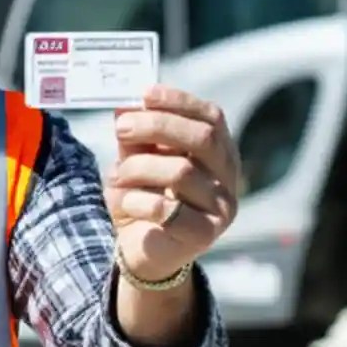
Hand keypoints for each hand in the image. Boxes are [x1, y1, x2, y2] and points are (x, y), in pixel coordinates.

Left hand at [105, 84, 240, 283]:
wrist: (144, 251)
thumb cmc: (144, 197)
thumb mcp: (137, 159)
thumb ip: (135, 135)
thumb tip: (124, 103)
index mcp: (219, 152)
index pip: (211, 117)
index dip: (180, 101)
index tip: (146, 94)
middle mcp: (229, 177)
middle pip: (202, 138)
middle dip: (157, 126)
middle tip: (121, 127)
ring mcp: (221, 207)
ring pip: (180, 172)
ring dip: (138, 169)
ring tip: (117, 175)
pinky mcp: (204, 235)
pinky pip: (167, 209)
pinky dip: (137, 200)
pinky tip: (125, 203)